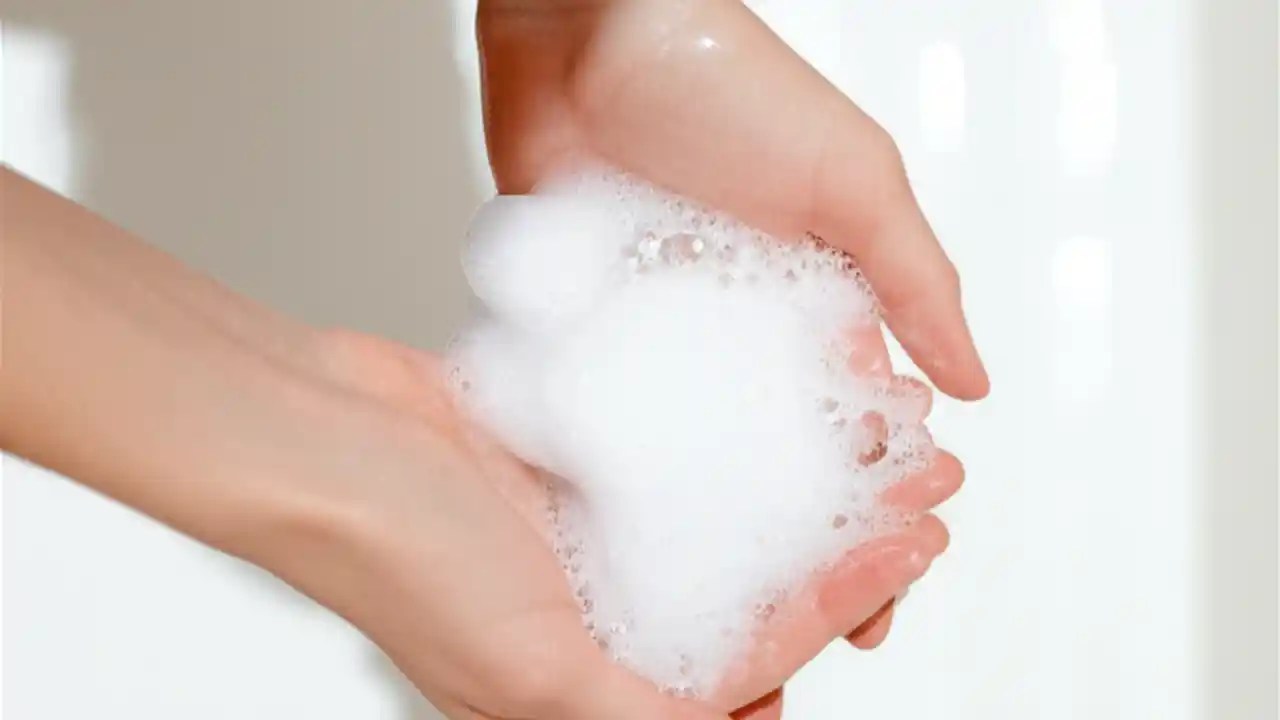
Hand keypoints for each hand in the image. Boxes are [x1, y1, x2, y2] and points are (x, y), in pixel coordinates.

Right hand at [312, 326, 959, 718]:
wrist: (323, 435)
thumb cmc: (398, 560)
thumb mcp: (528, 676)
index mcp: (589, 689)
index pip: (747, 669)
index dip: (836, 612)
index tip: (906, 550)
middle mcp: (597, 620)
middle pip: (749, 595)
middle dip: (836, 552)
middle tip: (913, 495)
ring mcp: (588, 540)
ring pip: (724, 522)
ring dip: (799, 488)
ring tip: (867, 443)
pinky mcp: (575, 472)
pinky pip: (673, 462)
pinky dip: (731, 443)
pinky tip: (779, 410)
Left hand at [478, 0, 973, 711]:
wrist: (592, 29)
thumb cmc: (730, 82)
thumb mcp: (852, 180)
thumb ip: (916, 280)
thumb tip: (974, 384)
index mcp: (820, 301)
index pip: (861, 422)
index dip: (882, 501)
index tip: (890, 572)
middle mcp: (744, 329)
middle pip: (778, 458)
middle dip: (799, 537)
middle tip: (809, 616)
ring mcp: (665, 333)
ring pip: (694, 453)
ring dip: (713, 524)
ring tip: (722, 598)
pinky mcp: (592, 326)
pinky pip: (612, 412)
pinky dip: (625, 469)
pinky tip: (630, 533)